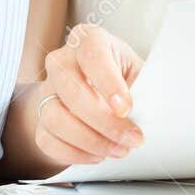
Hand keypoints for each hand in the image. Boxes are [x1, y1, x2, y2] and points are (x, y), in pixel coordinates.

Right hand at [33, 23, 145, 166]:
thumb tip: (155, 106)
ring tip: (118, 149)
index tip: (126, 108)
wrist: (98, 93)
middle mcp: (63, 61)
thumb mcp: (141, 73)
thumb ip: (147, 85)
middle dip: (104, 121)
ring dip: (91, 141)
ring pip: (55, 117)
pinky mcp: (39, 118)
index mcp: (90, 40)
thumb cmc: (124, 79)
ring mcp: (47, 90)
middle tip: (131, 138)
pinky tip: (98, 153)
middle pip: (70, 89)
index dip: (108, 82)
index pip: (91, 53)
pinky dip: (76, 153)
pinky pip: (48, 140)